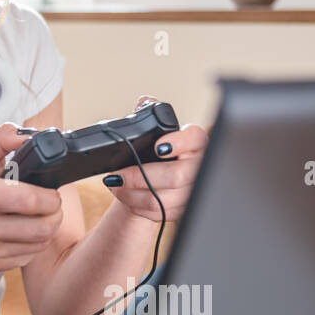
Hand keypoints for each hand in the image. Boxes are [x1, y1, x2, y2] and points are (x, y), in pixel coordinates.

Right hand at [0, 122, 63, 272]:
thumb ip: (3, 138)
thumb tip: (27, 137)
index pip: (28, 200)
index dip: (49, 196)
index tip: (50, 192)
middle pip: (41, 225)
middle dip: (54, 212)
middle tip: (50, 204)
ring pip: (41, 241)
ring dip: (49, 226)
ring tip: (41, 215)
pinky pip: (32, 254)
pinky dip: (36, 242)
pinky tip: (27, 230)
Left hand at [102, 95, 208, 223]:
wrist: (158, 180)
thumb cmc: (156, 151)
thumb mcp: (152, 131)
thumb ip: (149, 114)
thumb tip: (146, 102)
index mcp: (196, 143)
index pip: (196, 139)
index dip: (179, 143)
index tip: (158, 147)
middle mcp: (200, 168)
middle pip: (176, 176)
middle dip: (140, 176)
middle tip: (117, 174)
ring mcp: (194, 192)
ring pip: (164, 198)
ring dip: (132, 193)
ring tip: (115, 184)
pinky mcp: (184, 210)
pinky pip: (159, 213)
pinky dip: (136, 205)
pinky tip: (124, 195)